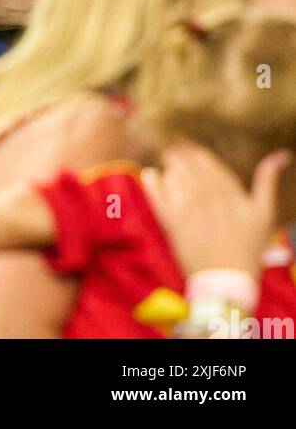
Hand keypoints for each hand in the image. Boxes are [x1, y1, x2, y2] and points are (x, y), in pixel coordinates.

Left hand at [142, 142, 293, 283]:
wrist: (228, 281)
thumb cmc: (249, 247)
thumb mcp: (263, 213)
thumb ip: (267, 180)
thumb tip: (282, 154)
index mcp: (226, 187)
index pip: (202, 157)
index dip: (193, 152)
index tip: (189, 151)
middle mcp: (204, 193)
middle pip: (184, 162)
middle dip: (178, 156)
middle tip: (176, 156)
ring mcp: (186, 207)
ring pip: (170, 174)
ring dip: (169, 169)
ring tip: (170, 170)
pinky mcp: (171, 223)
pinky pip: (155, 195)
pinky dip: (151, 182)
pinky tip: (151, 175)